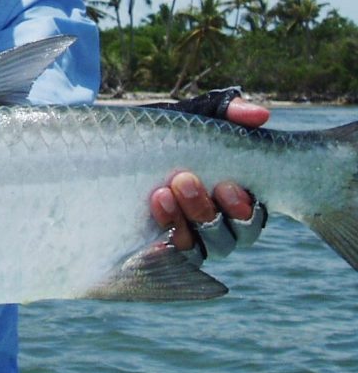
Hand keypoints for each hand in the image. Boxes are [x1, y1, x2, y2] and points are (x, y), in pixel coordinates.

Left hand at [150, 97, 270, 257]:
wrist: (111, 145)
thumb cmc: (165, 132)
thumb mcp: (193, 116)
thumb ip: (228, 112)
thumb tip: (260, 115)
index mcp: (232, 200)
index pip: (251, 219)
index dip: (244, 209)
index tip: (227, 185)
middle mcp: (212, 226)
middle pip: (225, 237)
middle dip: (206, 209)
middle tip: (183, 179)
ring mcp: (183, 238)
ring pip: (195, 247)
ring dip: (180, 221)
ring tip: (160, 193)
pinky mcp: (153, 248)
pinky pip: (164, 260)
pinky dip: (161, 249)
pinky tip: (152, 236)